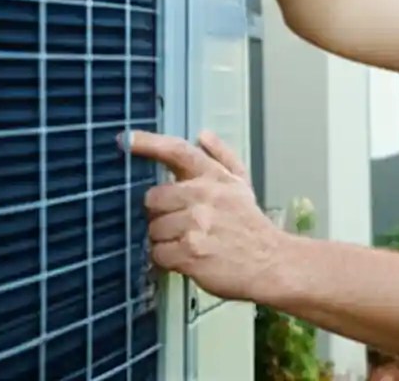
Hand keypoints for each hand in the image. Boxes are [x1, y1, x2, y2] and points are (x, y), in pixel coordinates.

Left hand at [122, 129, 288, 301]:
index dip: (149, 144)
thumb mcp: (241, 186)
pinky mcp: (190, 253)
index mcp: (214, 178)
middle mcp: (204, 196)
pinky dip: (167, 259)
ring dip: (165, 239)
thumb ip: (222, 157)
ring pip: (153, 229)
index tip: (127, 140)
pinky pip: (158, 253)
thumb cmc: (251, 226)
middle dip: (160, 213)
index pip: (178, 152)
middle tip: (179, 223)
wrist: (271, 263)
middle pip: (153, 198)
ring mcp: (196, 225)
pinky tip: (186, 258)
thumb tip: (203, 135)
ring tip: (188, 243)